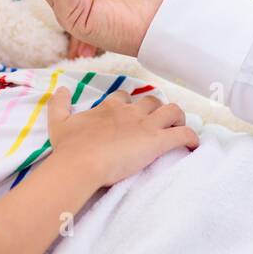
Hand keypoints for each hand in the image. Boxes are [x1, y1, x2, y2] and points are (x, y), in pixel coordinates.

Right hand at [47, 85, 197, 187]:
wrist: (80, 164)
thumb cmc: (69, 147)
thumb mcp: (58, 122)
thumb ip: (59, 104)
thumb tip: (59, 89)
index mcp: (109, 107)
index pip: (125, 97)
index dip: (130, 103)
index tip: (131, 112)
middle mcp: (130, 112)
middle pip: (152, 101)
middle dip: (157, 109)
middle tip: (158, 123)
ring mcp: (145, 125)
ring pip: (173, 111)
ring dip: (178, 119)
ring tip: (178, 129)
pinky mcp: (157, 141)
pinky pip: (183, 134)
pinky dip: (192, 138)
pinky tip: (194, 145)